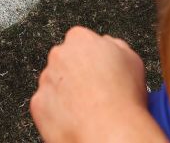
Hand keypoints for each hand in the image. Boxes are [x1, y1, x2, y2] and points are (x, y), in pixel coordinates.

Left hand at [30, 26, 164, 142]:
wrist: (109, 130)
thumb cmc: (123, 97)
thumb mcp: (132, 59)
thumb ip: (114, 46)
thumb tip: (109, 46)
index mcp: (81, 39)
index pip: (80, 40)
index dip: (92, 57)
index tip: (99, 69)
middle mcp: (59, 55)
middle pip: (64, 61)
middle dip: (75, 73)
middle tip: (94, 90)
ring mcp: (46, 79)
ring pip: (54, 83)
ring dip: (65, 93)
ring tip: (87, 107)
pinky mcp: (38, 103)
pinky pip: (46, 105)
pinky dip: (57, 111)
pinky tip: (76, 118)